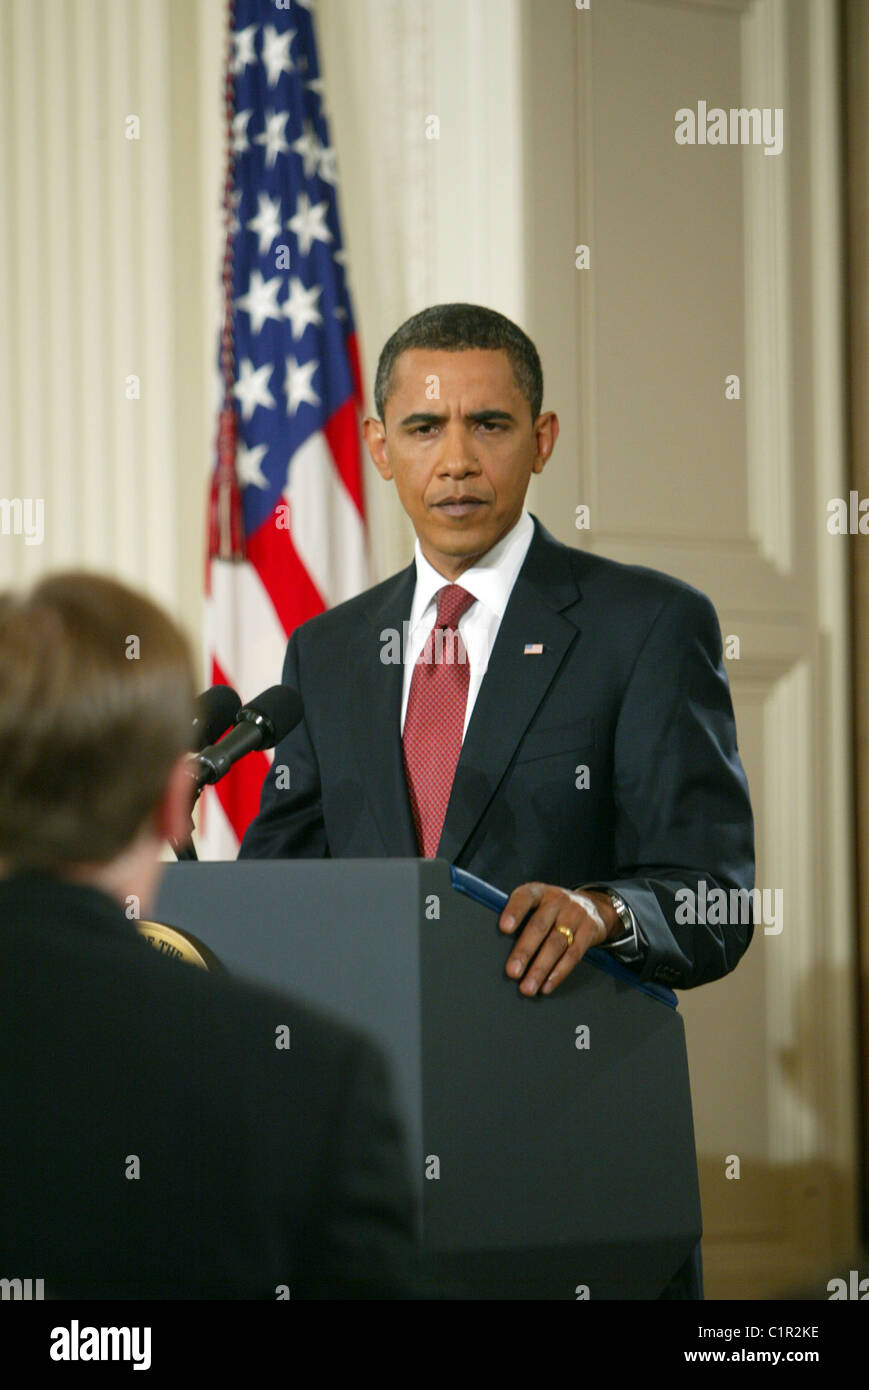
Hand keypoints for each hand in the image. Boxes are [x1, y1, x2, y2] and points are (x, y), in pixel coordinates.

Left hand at [498, 883, 619, 996]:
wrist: (593, 906)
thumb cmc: (553, 910)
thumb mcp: (539, 903)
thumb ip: (522, 918)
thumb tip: (496, 947)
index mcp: (539, 892)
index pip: (525, 897)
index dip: (514, 912)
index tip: (504, 928)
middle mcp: (558, 900)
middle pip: (539, 926)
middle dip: (525, 951)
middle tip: (512, 972)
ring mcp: (576, 914)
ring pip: (556, 944)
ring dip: (540, 969)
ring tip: (527, 988)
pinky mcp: (590, 930)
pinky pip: (574, 954)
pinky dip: (559, 973)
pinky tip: (547, 986)